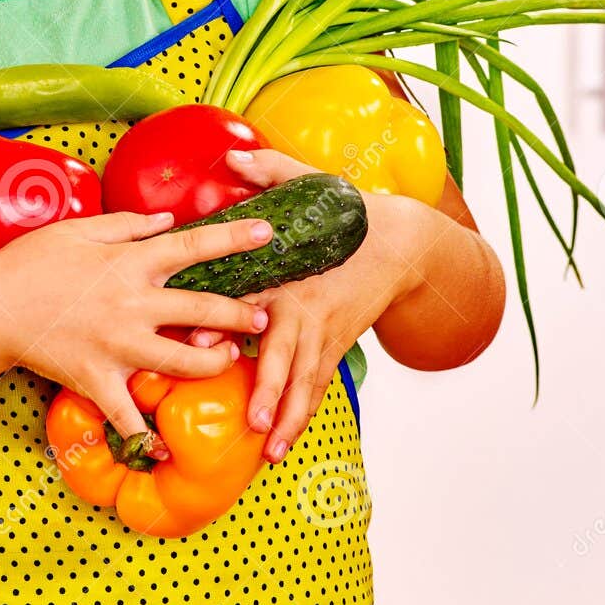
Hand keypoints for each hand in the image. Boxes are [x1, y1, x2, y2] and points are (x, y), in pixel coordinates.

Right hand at [0, 206, 272, 437]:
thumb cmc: (30, 263)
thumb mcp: (79, 229)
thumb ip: (128, 224)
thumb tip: (166, 219)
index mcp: (130, 263)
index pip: (193, 247)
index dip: (234, 238)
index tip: (268, 234)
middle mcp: (134, 305)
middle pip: (205, 311)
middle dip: (242, 315)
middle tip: (264, 318)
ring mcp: (119, 347)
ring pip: (185, 363)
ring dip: (214, 364)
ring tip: (226, 361)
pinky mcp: (99, 381)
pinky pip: (131, 419)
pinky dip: (149, 438)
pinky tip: (166, 451)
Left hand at [225, 146, 431, 459]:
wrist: (403, 245)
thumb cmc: (349, 215)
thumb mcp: (312, 185)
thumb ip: (269, 171)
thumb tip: (232, 155)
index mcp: (293, 271)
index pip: (254, 296)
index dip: (227, 320)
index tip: (201, 344)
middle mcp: (308, 308)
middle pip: (287, 353)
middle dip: (268, 388)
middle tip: (250, 421)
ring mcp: (325, 333)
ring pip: (306, 381)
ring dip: (288, 416)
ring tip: (269, 449)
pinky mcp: (337, 348)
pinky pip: (318, 386)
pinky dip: (302, 416)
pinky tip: (284, 444)